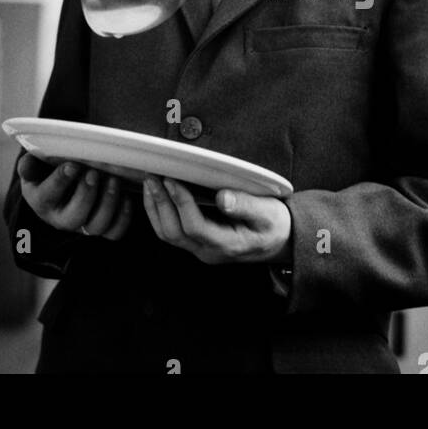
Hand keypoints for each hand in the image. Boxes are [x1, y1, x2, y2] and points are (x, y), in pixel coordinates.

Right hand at [17, 155, 133, 239]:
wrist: (63, 180)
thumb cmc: (49, 169)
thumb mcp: (35, 165)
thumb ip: (29, 164)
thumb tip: (25, 167)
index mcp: (41, 200)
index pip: (47, 196)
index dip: (60, 182)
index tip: (72, 166)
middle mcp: (60, 218)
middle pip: (73, 218)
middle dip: (85, 195)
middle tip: (93, 173)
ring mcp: (82, 226)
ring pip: (96, 226)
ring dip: (107, 204)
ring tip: (113, 180)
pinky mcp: (102, 228)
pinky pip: (114, 232)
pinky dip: (123, 217)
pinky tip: (126, 197)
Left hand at [141, 178, 290, 264]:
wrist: (278, 242)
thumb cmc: (274, 224)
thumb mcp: (268, 213)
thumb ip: (246, 205)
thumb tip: (223, 198)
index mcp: (227, 245)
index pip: (195, 227)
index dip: (180, 203)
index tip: (171, 179)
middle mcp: (209, 251)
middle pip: (174, 233)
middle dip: (160, 203)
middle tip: (152, 176)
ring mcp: (200, 249)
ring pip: (168, 235)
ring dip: (155, 208)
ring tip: (149, 182)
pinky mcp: (196, 242)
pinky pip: (170, 232)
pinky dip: (159, 212)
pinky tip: (156, 194)